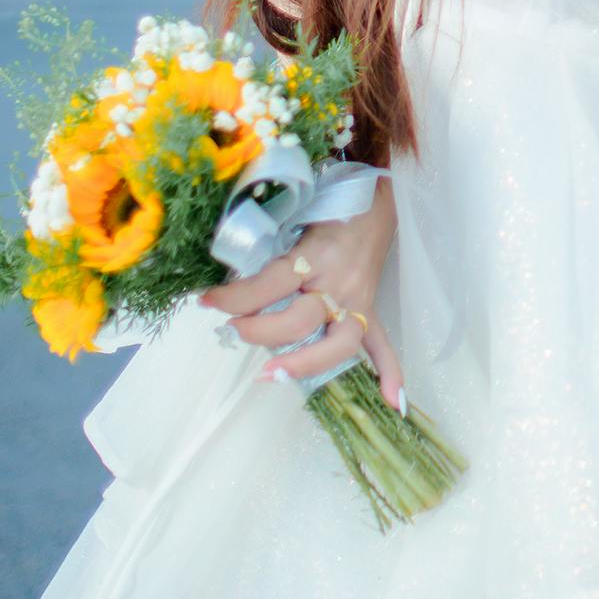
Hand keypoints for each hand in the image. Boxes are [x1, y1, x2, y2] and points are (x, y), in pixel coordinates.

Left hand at [198, 180, 403, 408]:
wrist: (376, 197)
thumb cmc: (330, 204)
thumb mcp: (293, 219)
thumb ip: (268, 253)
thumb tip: (229, 287)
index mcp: (318, 255)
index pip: (270, 285)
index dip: (234, 297)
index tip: (206, 302)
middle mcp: (340, 283)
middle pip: (298, 322)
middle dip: (258, 331)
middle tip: (232, 329)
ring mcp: (358, 300)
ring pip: (336, 344)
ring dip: (303, 365)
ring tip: (269, 374)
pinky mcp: (369, 309)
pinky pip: (381, 344)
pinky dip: (389, 372)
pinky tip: (392, 402)